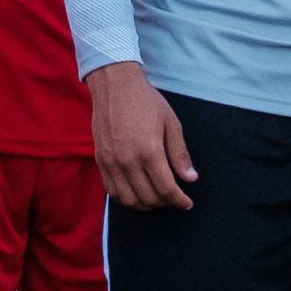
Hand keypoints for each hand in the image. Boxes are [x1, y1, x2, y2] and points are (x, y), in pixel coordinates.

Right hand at [87, 57, 195, 211]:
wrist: (115, 85)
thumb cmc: (146, 101)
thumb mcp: (171, 123)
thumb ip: (180, 153)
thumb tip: (190, 178)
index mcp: (149, 151)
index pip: (166, 188)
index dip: (179, 200)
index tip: (186, 203)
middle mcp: (128, 161)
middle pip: (148, 197)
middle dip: (165, 203)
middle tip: (174, 199)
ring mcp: (111, 162)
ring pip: (128, 199)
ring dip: (145, 205)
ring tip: (156, 200)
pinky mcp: (100, 161)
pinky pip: (112, 191)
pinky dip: (126, 198)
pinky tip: (136, 193)